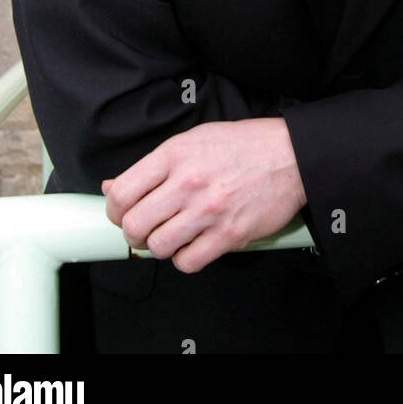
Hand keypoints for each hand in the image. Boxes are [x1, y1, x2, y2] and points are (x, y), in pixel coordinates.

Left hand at [101, 117, 307, 272]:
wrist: (290, 155)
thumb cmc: (243, 145)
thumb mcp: (193, 140)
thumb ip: (153, 165)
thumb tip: (112, 186)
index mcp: (175, 154)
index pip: (122, 192)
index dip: (114, 209)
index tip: (120, 213)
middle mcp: (188, 182)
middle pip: (134, 224)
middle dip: (133, 232)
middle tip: (145, 228)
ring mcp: (209, 210)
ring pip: (158, 247)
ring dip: (159, 246)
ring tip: (172, 235)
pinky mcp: (229, 234)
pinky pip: (188, 262)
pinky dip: (184, 258)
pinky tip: (192, 244)